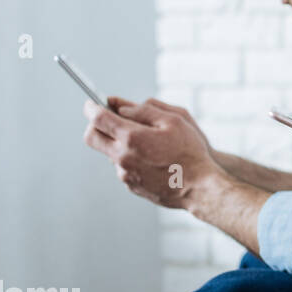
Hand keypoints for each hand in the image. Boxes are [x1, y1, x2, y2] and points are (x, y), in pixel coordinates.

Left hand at [83, 97, 220, 207]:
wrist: (199, 187)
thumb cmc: (191, 152)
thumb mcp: (175, 120)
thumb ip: (145, 110)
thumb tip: (122, 107)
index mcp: (132, 137)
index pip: (99, 119)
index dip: (92, 108)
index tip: (91, 104)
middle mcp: (122, 156)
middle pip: (92, 138)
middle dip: (94, 125)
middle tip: (106, 120)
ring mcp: (125, 173)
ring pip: (109, 153)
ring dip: (118, 143)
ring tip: (146, 143)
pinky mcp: (131, 185)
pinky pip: (123, 167)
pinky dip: (130, 159)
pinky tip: (153, 160)